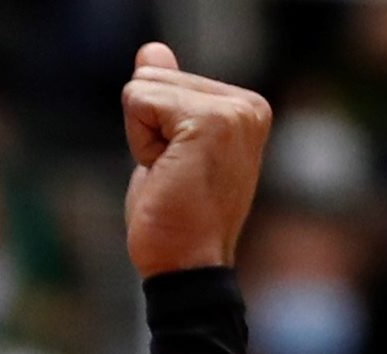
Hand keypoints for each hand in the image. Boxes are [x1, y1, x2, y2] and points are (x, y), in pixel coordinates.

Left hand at [118, 42, 271, 278]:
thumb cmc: (175, 220)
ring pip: (144, 86)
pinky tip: (165, 172)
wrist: (186, 268)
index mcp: (245, 108)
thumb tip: (151, 51)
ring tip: (172, 175)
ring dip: (143, 137)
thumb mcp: (165, 147)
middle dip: (147, 128)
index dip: (154, 128)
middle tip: (173, 175)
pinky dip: (139, 141)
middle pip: (154, 76)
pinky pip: (139, 100)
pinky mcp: (209, 121)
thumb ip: (165, 96)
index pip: (166, 80)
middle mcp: (247, 104)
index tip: (179, 169)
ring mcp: (233, 111)